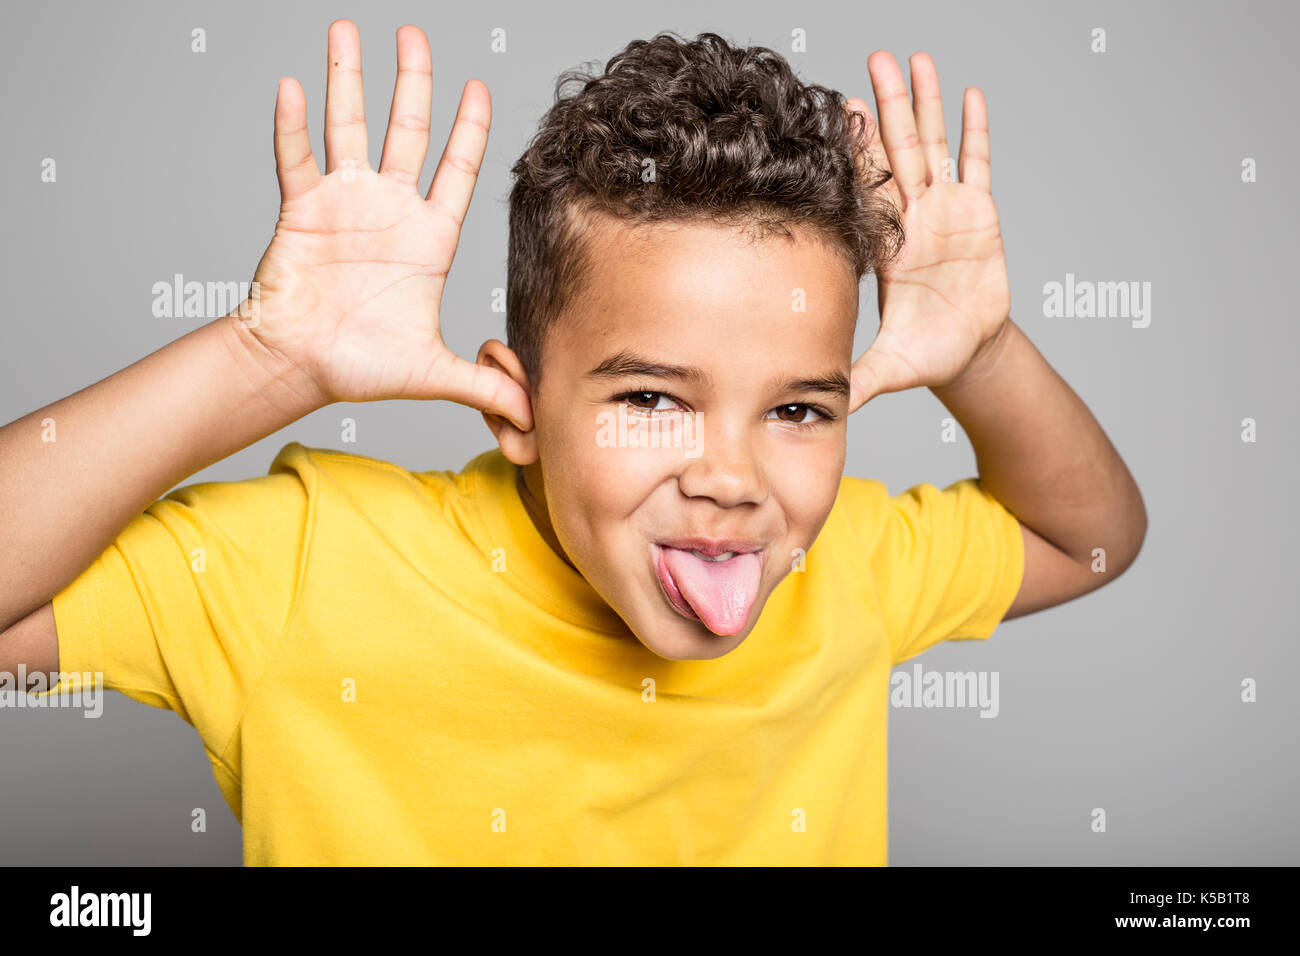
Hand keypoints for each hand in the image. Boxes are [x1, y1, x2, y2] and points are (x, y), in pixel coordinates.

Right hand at [244, 21, 531, 428]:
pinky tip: (293, 86)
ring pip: (349, 128)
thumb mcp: (433, 372)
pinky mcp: (301, 210)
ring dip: (348, 80)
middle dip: (412, 82)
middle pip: (407, 131)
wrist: (300, 367)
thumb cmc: (359, 365)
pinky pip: (296, 158)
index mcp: (427, 238)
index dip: (470, 130)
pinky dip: (291, 124)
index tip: (481, 87)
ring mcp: (344, 204)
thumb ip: (483, 385)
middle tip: (415, 34)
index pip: (458, 171)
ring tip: (346, 31)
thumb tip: (533, 418)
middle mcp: (389, 210)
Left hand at [846, 51, 1010, 411]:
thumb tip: (827, 406)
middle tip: (874, 62)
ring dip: (926, 105)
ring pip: (934, 147)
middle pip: (899, 153)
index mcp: (888, 246)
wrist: (968, 349)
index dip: (859, 154)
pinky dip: (975, 132)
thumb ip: (862, 380)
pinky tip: (970, 95)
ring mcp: (946, 211)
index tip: (839, 114)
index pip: (871, 191)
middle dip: (887, 108)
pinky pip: (978, 165)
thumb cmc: (928, 353)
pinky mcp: (980, 213)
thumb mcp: (893, 366)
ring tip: (916, 60)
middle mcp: (912, 219)